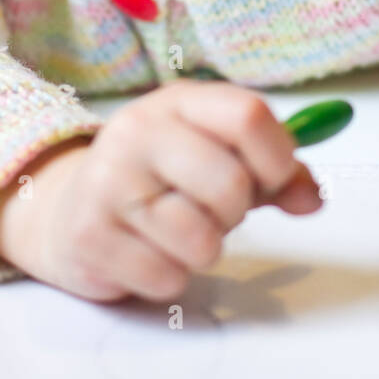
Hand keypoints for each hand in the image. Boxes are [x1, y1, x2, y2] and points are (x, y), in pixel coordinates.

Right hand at [0, 82, 321, 302]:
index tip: (273, 181)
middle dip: (236, 213)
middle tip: (215, 212)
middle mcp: (139, 131)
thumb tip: (311, 198)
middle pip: (230, 184)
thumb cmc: (157, 181)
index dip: (278, 159)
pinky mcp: (91, 234)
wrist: (66, 208)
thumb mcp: (214, 156)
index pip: (249, 116)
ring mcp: (110, 181)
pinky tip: (146, 252)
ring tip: (177, 231)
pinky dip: (169, 277)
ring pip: (201, 240)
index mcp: (179, 102)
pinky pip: (166, 277)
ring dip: (203, 250)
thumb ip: (273, 174)